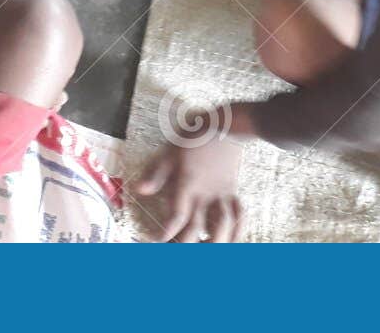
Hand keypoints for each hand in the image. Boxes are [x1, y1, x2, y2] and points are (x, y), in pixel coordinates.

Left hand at [135, 124, 245, 241]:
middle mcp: (206, 195)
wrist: (225, 126)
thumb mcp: (169, 153)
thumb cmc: (194, 138)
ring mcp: (222, 195)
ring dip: (217, 244)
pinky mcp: (233, 193)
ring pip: (224, 226)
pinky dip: (238, 231)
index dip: (167, 233)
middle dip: (188, 246)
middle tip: (179, 253)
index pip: (177, 216)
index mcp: (188, 185)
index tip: (157, 242)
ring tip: (208, 252)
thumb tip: (140, 190)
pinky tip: (232, 241)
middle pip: (198, 228)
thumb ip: (156, 175)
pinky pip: (240, 216)